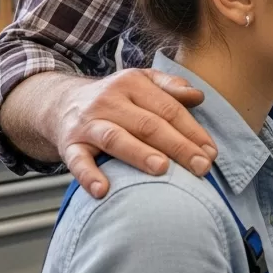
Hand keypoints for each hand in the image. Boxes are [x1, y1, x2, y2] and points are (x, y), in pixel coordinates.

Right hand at [51, 68, 217, 198]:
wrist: (61, 102)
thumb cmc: (114, 98)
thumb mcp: (141, 82)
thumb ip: (169, 87)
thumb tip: (198, 96)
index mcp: (132, 83)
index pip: (168, 109)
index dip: (192, 131)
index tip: (211, 152)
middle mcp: (109, 101)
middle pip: (148, 124)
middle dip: (178, 146)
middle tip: (201, 167)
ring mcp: (88, 123)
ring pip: (115, 138)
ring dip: (139, 154)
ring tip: (162, 169)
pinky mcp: (69, 144)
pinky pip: (78, 161)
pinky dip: (89, 176)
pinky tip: (103, 190)